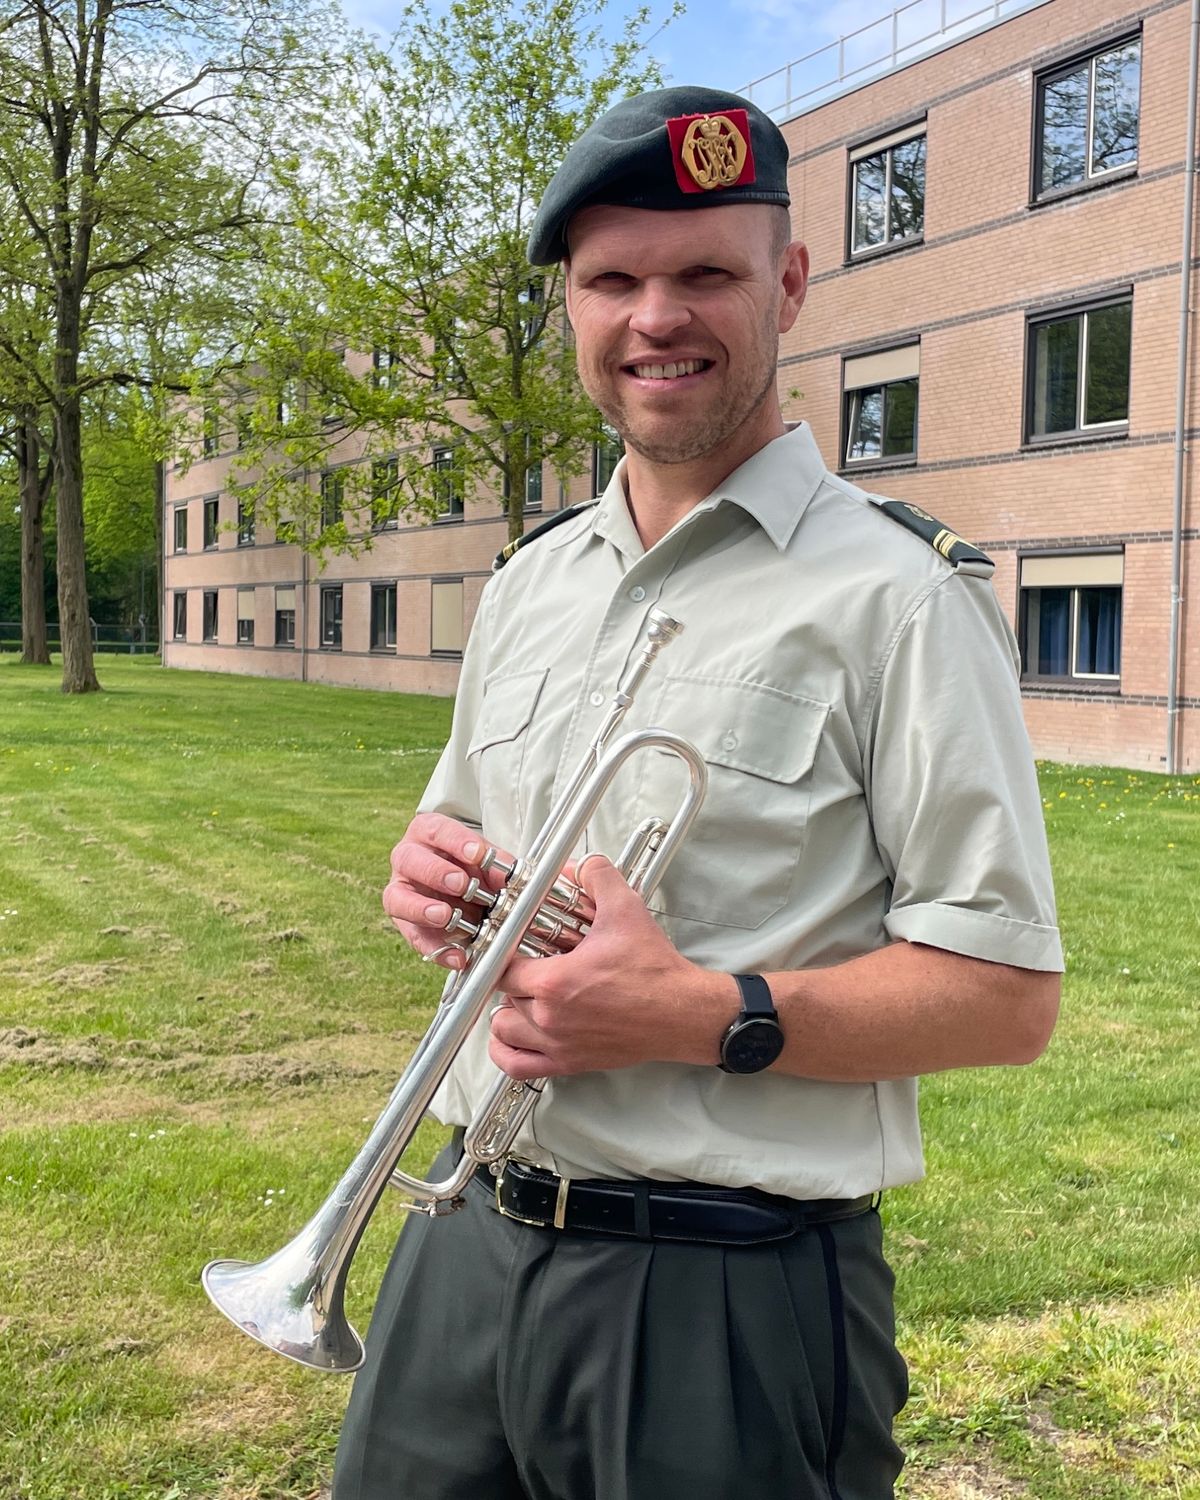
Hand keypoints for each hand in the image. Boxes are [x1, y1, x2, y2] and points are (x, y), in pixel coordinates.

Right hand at [383, 813, 509, 969]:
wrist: (461, 881)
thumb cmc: (469, 864)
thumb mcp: (485, 858)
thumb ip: (497, 864)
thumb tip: (512, 876)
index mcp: (427, 832)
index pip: (437, 830)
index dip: (456, 841)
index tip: (478, 854)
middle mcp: (407, 858)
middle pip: (409, 859)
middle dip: (436, 872)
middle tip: (461, 884)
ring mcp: (401, 890)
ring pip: (397, 897)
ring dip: (422, 909)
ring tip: (446, 916)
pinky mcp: (405, 922)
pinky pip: (413, 936)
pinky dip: (436, 947)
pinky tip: (457, 955)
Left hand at [488, 855, 734, 1077]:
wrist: (681, 1012)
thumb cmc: (654, 970)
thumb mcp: (626, 910)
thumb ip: (598, 877)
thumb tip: (578, 865)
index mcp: (554, 982)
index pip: (502, 967)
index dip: (505, 952)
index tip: (514, 946)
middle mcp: (549, 1018)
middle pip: (503, 995)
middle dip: (514, 978)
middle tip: (529, 965)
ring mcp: (557, 1045)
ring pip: (502, 1030)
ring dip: (507, 1012)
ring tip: (524, 996)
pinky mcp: (569, 1064)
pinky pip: (515, 1065)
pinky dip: (505, 1051)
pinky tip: (515, 1034)